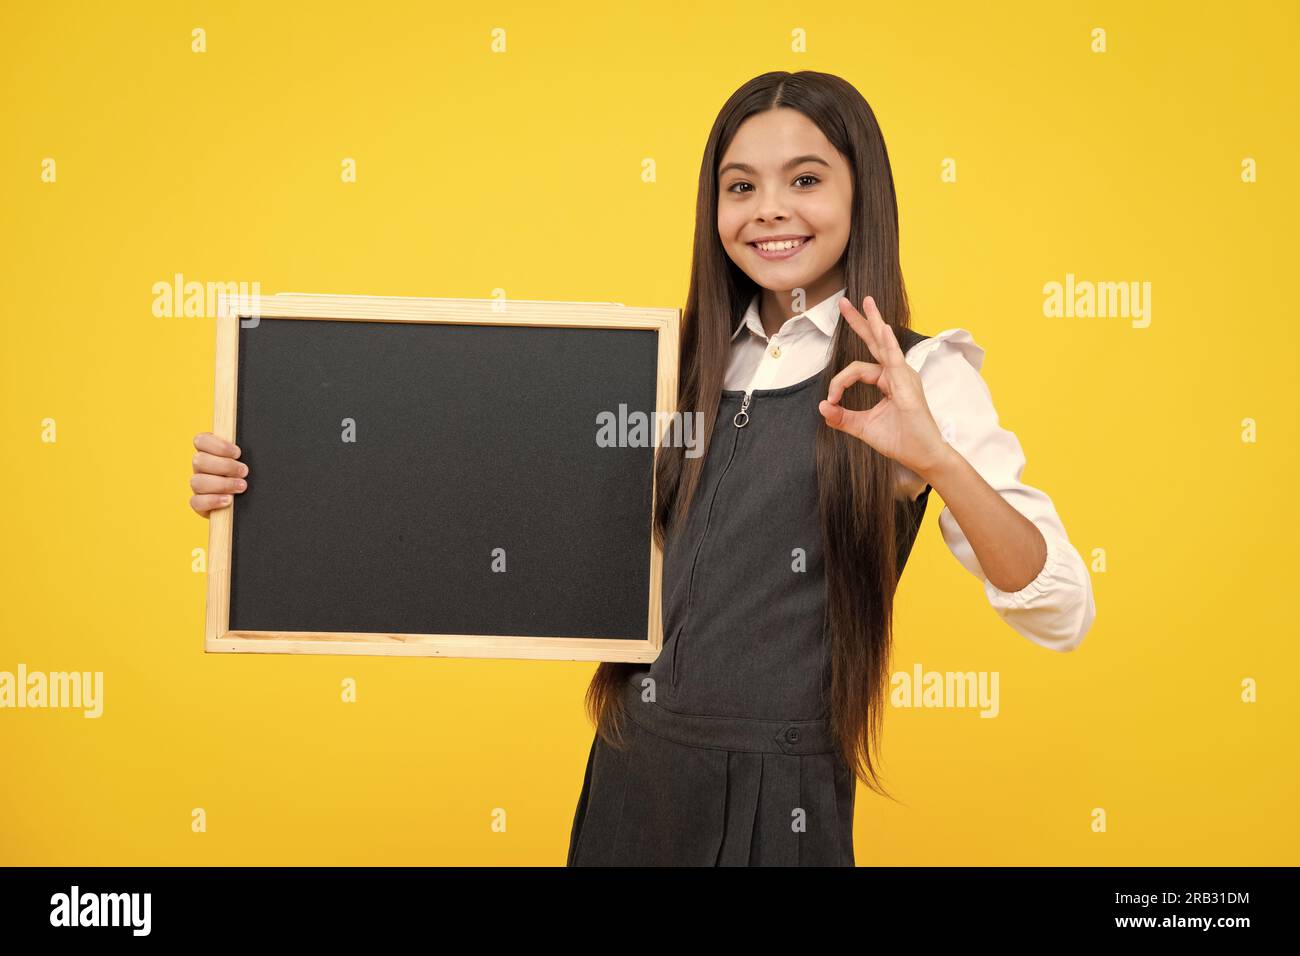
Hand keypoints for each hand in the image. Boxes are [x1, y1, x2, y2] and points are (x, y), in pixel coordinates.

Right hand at [190, 432, 247, 516]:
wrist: (249, 501)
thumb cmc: (248, 476)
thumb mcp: (248, 460)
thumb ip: (244, 453)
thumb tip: (254, 444)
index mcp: (209, 452)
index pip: (201, 441)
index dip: (218, 445)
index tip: (238, 453)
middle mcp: (200, 467)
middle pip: (199, 461)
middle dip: (225, 466)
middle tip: (244, 471)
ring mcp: (198, 485)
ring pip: (197, 482)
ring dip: (222, 484)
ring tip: (242, 486)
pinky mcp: (199, 503)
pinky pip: (196, 502)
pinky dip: (213, 501)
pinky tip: (228, 500)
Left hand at [818, 295, 949, 476]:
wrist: (923, 456)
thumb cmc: (900, 441)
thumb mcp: (863, 427)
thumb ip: (842, 417)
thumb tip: (821, 407)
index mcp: (887, 380)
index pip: (856, 369)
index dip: (839, 382)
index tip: (832, 401)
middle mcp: (897, 373)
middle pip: (874, 342)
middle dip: (859, 321)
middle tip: (844, 302)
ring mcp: (904, 376)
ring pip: (884, 345)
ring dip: (873, 322)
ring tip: (865, 302)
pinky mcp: (908, 385)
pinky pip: (896, 360)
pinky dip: (889, 344)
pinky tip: (882, 329)